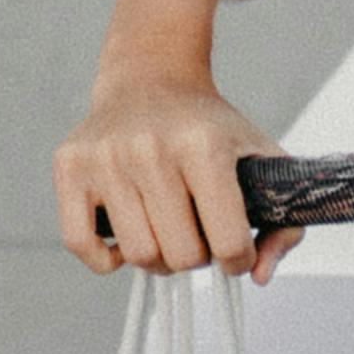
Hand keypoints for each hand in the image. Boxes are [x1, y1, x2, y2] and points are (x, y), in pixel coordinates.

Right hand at [52, 0, 300, 279]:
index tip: (233, 249)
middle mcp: (151, 148)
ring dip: (158, 258)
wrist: (152, 77)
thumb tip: (258, 276)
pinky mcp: (70, 165)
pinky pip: (81, 244)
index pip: (227, 243)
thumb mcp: (261, 160)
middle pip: (181, 257)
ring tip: (167, 232)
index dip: (236, 259)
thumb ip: (283, 224)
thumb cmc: (209, 127)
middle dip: (197, 257)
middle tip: (198, 234)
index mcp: (203, 146)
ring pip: (138, 255)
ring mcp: (105, 157)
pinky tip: (126, 240)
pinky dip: (106, 259)